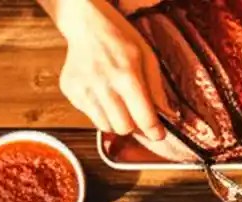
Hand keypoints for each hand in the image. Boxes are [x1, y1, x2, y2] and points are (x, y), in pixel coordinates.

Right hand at [49, 0, 165, 140]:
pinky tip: (103, 93)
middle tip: (137, 115)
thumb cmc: (121, 40)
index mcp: (126, 76)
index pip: (143, 118)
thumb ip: (157, 89)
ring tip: (119, 102)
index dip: (154, 131)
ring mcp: (83, 90)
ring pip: (105, 126)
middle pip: (123, 128)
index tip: (158, 134)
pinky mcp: (71, 93)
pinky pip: (90, 116)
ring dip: (116, 120)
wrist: (87, 26)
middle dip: (134, 126)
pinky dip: (100, 111)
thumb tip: (170, 115)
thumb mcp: (147, 58)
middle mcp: (103, 86)